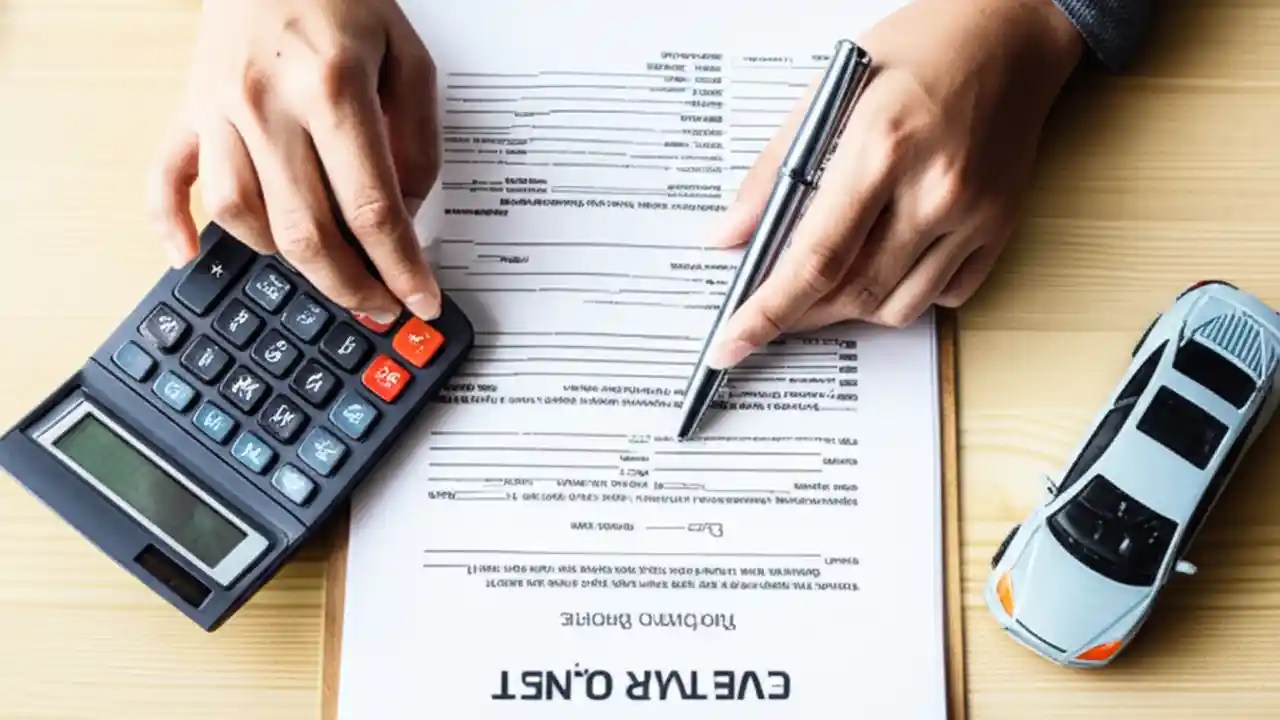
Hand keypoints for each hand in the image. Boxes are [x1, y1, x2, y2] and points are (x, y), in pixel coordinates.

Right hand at [147, 0, 441, 322]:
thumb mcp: (410, 60)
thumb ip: (417, 142)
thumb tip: (405, 215)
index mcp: (332, 89)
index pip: (371, 208)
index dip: (400, 267)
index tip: (420, 300)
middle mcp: (267, 104)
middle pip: (305, 230)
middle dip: (350, 285)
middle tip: (379, 307)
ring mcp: (217, 109)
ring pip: (239, 216)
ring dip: (284, 260)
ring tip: (324, 272)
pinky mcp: (187, 109)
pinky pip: (165, 178)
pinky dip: (170, 224)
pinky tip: (187, 257)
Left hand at [705, 0, 1082, 367]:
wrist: (1012, 30)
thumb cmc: (920, 48)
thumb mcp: (831, 90)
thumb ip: (774, 169)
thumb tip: (728, 234)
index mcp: (881, 148)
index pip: (813, 258)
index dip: (765, 312)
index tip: (731, 345)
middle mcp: (933, 190)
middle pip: (852, 294)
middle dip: (800, 315)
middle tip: (769, 308)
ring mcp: (974, 215)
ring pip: (897, 308)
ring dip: (850, 309)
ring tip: (829, 277)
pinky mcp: (1001, 227)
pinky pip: (944, 296)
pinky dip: (905, 295)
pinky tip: (887, 258)